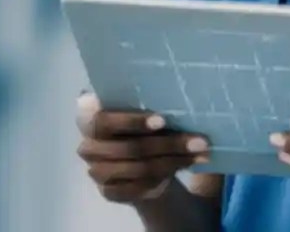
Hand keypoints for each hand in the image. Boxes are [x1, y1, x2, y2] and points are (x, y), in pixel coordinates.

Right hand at [75, 93, 210, 203]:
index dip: (133, 121)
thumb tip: (183, 98)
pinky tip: (186, 166)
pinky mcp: (109, 192)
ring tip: (201, 154)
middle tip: (200, 141)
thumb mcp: (139, 111)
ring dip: (175, 161)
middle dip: (169, 144)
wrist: (132, 160)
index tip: (163, 120)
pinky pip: (140, 187)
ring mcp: (96, 172)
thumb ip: (147, 104)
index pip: (105, 120)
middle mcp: (87, 146)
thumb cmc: (138, 126)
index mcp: (88, 117)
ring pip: (140, 169)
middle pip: (131, 148)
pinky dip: (166, 177)